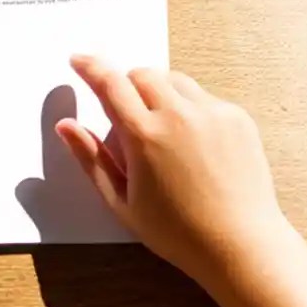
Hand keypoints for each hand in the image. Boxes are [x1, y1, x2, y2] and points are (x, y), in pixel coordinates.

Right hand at [58, 57, 284, 283]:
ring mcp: (212, 113)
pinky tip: (193, 144)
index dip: (90, 67)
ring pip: (174, 80)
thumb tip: (66, 127)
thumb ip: (91, 159)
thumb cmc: (178, 231)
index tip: (79, 60)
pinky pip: (203, 97)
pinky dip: (190, 108)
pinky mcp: (236, 118)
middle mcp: (179, 116)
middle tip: (127, 117)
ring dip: (158, 92)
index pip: (110, 83)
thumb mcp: (122, 201)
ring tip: (161, 132)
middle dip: (126, 85)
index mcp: (145, 136)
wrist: (241, 245)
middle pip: (142, 74)